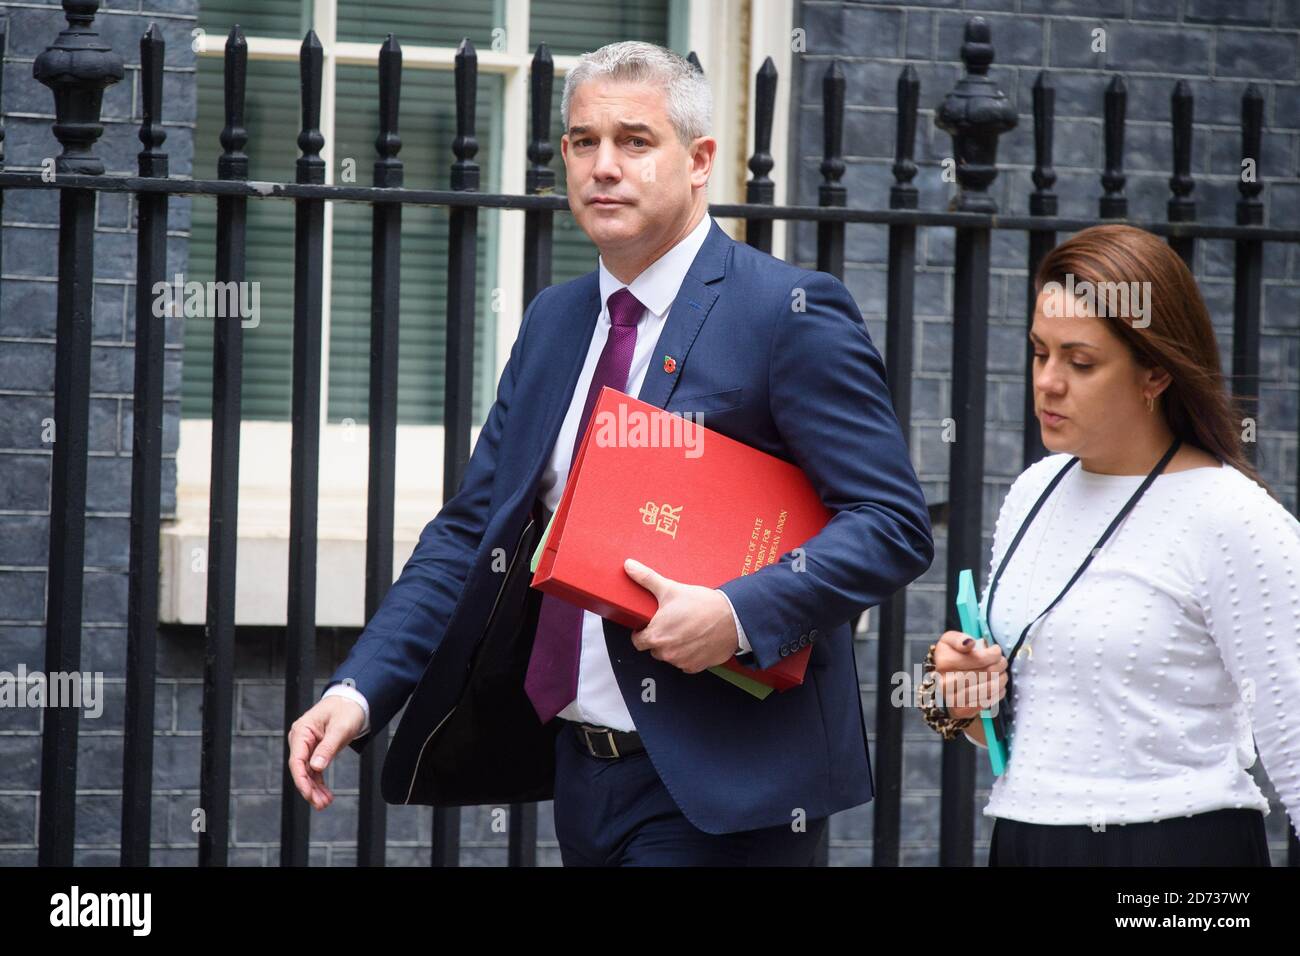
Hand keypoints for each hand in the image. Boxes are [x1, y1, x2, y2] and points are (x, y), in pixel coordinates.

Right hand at [287, 696, 366, 809]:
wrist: (354, 701)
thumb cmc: (347, 710)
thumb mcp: (340, 728)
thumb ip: (328, 747)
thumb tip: (315, 767)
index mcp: (301, 731)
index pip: (296, 760)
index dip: (301, 779)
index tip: (308, 794)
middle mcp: (301, 739)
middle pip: (300, 769)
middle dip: (309, 788)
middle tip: (320, 804)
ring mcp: (307, 746)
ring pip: (307, 772)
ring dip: (314, 789)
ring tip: (324, 803)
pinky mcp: (315, 751)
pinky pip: (314, 770)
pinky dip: (319, 783)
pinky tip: (325, 795)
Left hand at [623, 557, 738, 673]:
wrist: (733, 617)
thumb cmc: (702, 605)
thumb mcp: (670, 588)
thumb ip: (646, 578)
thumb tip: (629, 566)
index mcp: (656, 636)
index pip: (638, 642)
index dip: (642, 632)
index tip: (650, 625)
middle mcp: (667, 652)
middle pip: (654, 649)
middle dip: (660, 639)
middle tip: (672, 624)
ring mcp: (682, 662)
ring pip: (671, 656)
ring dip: (674, 647)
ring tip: (686, 630)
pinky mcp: (697, 666)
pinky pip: (686, 663)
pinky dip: (689, 654)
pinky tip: (696, 640)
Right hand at [932, 630, 1007, 719]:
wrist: (941, 683)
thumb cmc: (950, 659)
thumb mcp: (949, 642)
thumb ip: (959, 638)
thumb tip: (969, 643)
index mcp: (943, 663)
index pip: (979, 659)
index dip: (993, 654)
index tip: (996, 651)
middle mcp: (945, 683)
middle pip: (986, 674)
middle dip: (1000, 666)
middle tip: (1002, 662)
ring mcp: (952, 699)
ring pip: (989, 689)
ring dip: (1001, 680)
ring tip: (1002, 674)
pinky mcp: (960, 712)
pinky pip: (986, 703)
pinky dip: (997, 694)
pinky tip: (998, 687)